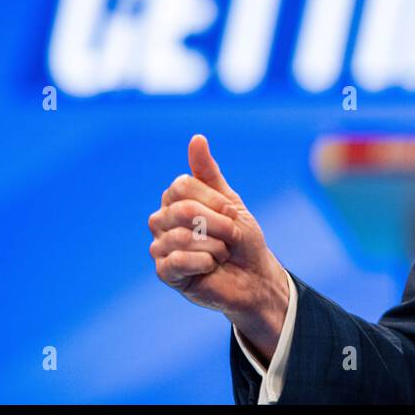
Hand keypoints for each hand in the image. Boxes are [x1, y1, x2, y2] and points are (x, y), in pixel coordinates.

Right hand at [149, 134, 289, 358]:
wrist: (254, 276)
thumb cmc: (241, 238)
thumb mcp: (230, 201)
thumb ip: (209, 172)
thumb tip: (196, 138)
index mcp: (175, 200)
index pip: (182, 186)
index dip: (213, 200)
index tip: (231, 213)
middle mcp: (162, 220)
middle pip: (182, 210)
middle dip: (217, 224)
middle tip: (230, 237)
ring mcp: (160, 246)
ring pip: (182, 237)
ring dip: (215, 246)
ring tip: (221, 254)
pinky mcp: (165, 272)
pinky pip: (177, 260)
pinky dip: (204, 262)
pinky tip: (211, 267)